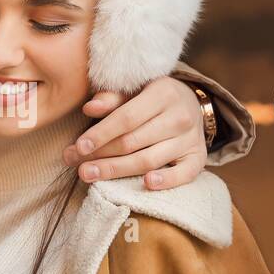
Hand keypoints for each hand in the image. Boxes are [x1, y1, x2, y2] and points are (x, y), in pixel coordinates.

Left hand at [60, 76, 207, 188]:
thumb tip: (89, 108)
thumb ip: (113, 98)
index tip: (78, 147)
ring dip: (117, 170)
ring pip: (149, 160)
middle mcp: (179, 117)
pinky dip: (167, 180)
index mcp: (163, 94)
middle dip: (100, 155)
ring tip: (89, 175)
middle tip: (75, 164)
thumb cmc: (154, 98)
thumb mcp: (136, 90)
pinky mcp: (198, 158)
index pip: (126, 118)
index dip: (100, 134)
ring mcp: (190, 139)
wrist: (193, 105)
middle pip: (133, 142)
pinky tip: (147, 183)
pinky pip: (184, 174)